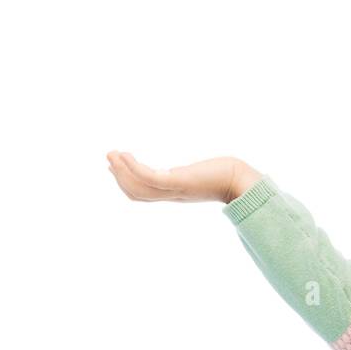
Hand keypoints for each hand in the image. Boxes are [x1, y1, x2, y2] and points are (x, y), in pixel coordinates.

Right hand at [106, 151, 261, 204]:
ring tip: (111, 155)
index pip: (143, 193)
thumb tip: (186, 170)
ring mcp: (174, 190)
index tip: (114, 165)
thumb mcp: (200, 173)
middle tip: (108, 157)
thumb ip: (189, 174)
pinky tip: (125, 156)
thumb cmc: (227, 174)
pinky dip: (134, 168)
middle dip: (119, 176)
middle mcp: (172, 195)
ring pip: (139, 188)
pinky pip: (150, 178)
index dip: (126, 181)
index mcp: (174, 193)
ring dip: (121, 171)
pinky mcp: (179, 182)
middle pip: (136, 193)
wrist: (242, 181)